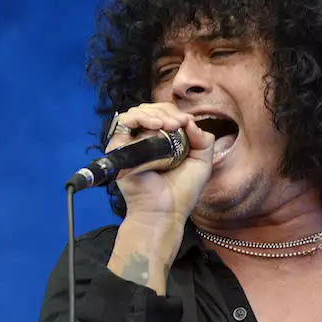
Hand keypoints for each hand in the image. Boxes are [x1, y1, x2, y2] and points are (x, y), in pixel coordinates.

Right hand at [107, 102, 214, 222]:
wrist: (165, 211)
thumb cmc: (182, 192)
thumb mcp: (202, 161)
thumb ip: (203, 138)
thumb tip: (189, 120)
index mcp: (161, 142)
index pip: (163, 114)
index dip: (175, 112)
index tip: (186, 122)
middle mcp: (144, 141)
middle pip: (150, 110)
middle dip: (167, 110)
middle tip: (179, 123)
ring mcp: (130, 145)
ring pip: (137, 112)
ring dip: (155, 113)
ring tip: (169, 125)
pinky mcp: (118, 149)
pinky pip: (124, 123)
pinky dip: (140, 118)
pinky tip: (156, 125)